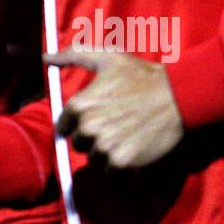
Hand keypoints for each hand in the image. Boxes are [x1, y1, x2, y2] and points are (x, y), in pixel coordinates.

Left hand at [44, 49, 183, 167]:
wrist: (177, 97)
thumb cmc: (141, 76)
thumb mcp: (108, 57)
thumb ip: (73, 55)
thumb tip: (46, 56)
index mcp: (80, 105)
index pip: (64, 125)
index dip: (77, 123)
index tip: (94, 118)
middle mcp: (89, 127)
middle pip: (79, 143)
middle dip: (92, 137)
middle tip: (113, 125)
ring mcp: (105, 146)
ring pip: (94, 158)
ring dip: (105, 151)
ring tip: (124, 135)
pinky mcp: (122, 162)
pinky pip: (111, 169)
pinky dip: (120, 162)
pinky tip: (133, 146)